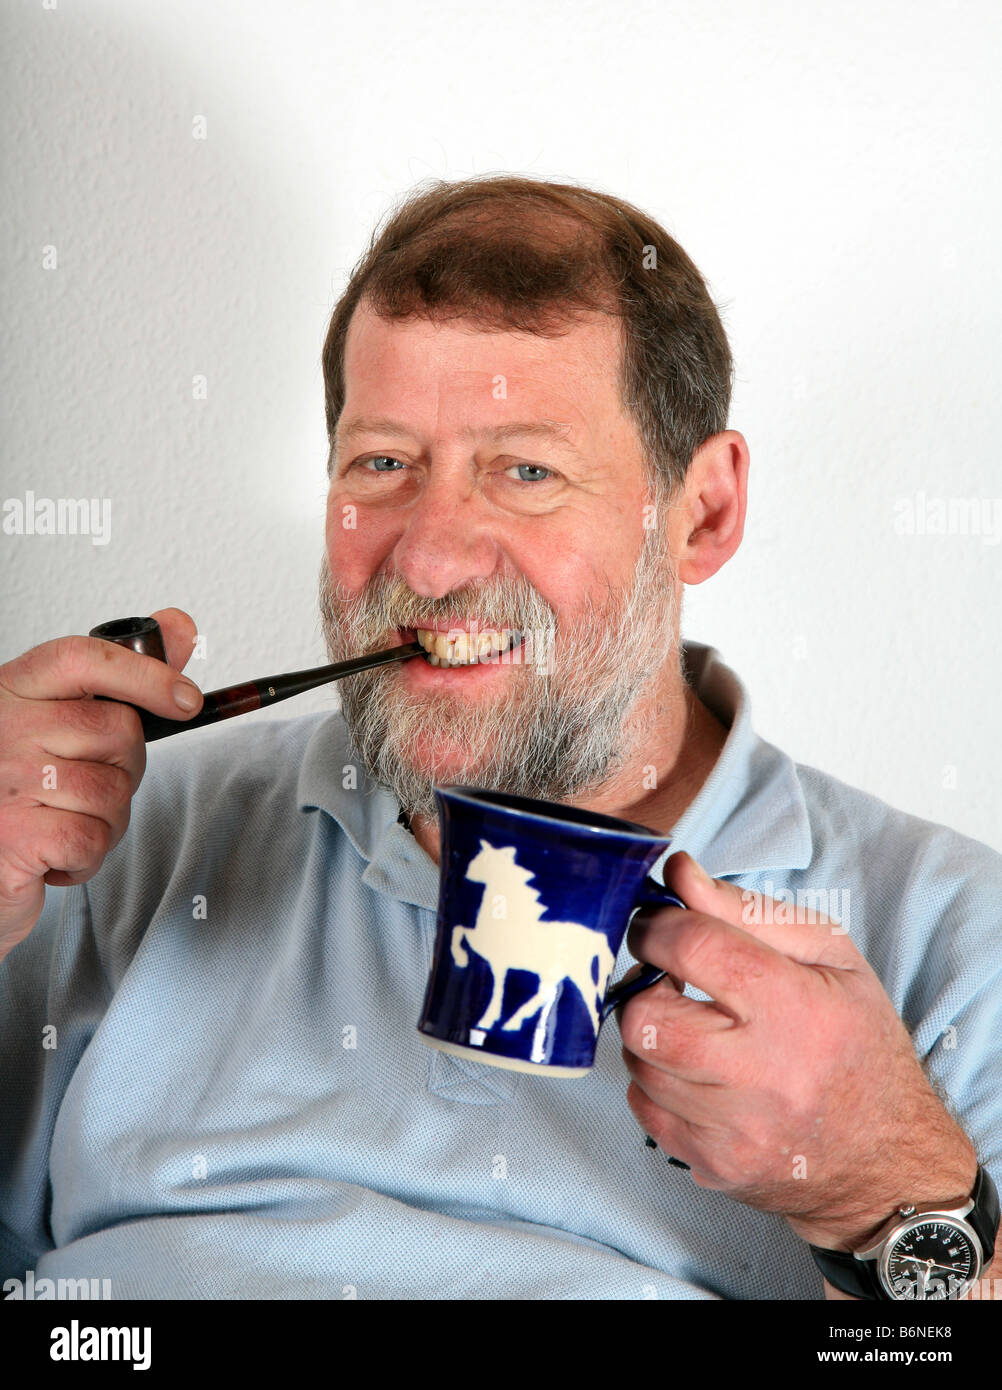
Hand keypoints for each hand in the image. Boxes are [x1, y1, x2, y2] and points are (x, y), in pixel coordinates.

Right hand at [0, 609, 201, 960]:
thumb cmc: (18, 791)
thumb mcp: (61, 721)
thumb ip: (124, 676)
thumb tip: (180, 627)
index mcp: (14, 690)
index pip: (85, 658)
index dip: (146, 674)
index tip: (185, 699)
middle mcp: (5, 727)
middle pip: (118, 732)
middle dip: (125, 768)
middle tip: (85, 786)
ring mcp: (6, 780)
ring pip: (113, 792)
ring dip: (106, 821)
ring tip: (64, 821)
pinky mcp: (14, 836)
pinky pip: (93, 839)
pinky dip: (86, 858)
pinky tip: (55, 854)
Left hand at [615, 852, 976, 1248]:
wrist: (885, 1157)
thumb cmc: (856, 1042)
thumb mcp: (829, 956)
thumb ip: (746, 909)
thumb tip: (678, 874)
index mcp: (795, 1008)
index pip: (694, 948)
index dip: (658, 926)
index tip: (656, 925)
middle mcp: (762, 1075)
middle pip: (646, 1016)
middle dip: (644, 985)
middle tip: (667, 979)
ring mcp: (733, 1129)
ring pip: (638, 1063)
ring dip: (651, 1033)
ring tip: (691, 1025)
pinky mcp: (712, 1164)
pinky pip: (644, 1106)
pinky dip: (657, 1080)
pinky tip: (695, 1071)